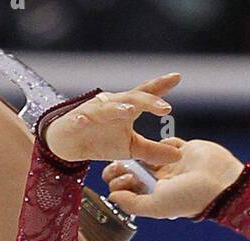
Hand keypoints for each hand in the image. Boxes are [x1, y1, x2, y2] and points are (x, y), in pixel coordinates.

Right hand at [44, 73, 183, 166]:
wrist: (70, 143)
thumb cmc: (101, 140)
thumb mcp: (131, 148)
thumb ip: (153, 150)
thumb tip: (179, 154)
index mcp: (126, 108)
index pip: (145, 94)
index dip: (160, 86)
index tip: (177, 77)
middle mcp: (112, 104)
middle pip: (132, 98)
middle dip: (148, 100)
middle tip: (165, 107)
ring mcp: (94, 111)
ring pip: (108, 107)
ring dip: (119, 108)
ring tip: (130, 110)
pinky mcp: (76, 121)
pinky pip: (80, 119)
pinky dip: (82, 119)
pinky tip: (84, 120)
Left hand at [101, 138, 245, 219]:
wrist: (220, 181)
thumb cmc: (189, 198)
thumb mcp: (156, 206)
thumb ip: (133, 203)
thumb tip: (112, 197)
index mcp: (153, 197)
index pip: (128, 189)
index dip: (119, 183)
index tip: (122, 177)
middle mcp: (160, 182)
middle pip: (134, 171)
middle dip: (124, 166)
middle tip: (121, 161)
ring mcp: (171, 166)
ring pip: (147, 155)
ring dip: (138, 152)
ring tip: (130, 148)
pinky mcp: (182, 150)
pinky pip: (167, 143)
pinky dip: (161, 142)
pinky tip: (154, 141)